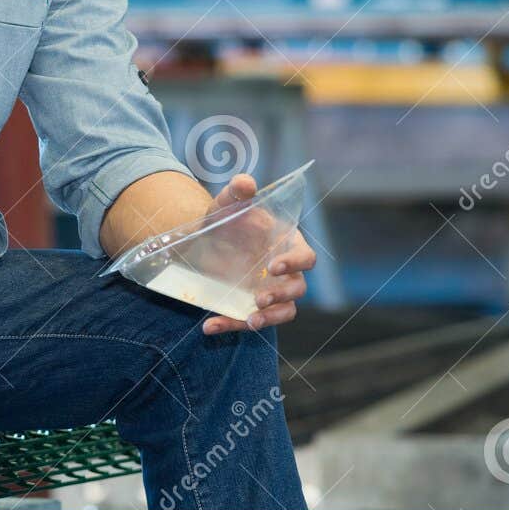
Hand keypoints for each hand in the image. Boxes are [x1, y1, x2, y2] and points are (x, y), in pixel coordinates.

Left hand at [197, 174, 316, 335]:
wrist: (203, 239)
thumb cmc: (225, 218)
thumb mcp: (225, 203)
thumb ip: (236, 191)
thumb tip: (245, 183)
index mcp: (287, 244)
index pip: (305, 257)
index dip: (295, 263)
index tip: (273, 266)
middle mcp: (285, 271)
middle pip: (297, 289)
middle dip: (281, 295)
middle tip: (260, 299)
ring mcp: (271, 291)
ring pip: (284, 312)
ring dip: (269, 319)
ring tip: (249, 321)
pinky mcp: (251, 306)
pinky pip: (248, 320)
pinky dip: (230, 325)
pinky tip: (209, 326)